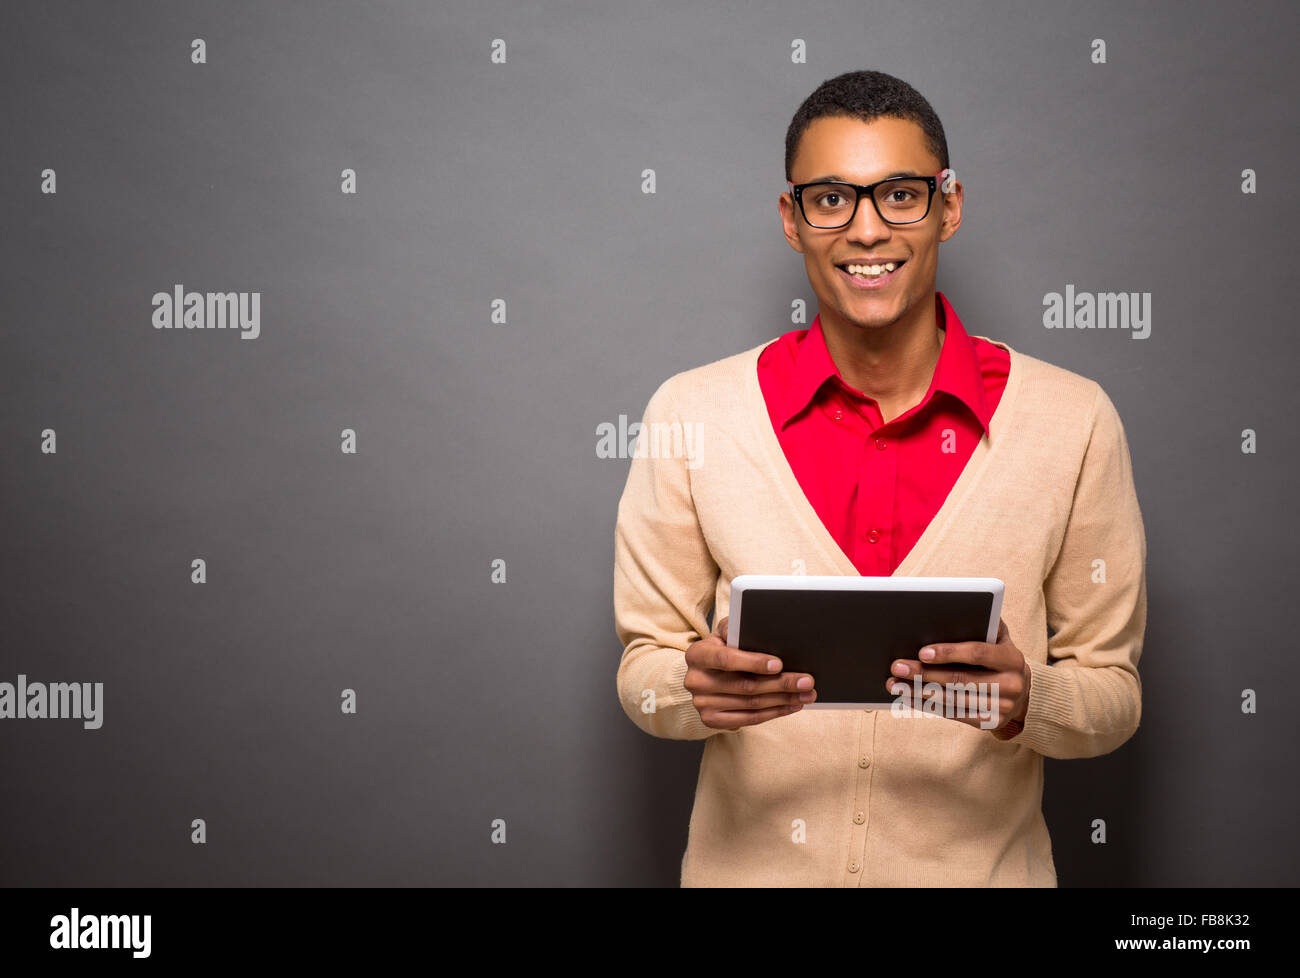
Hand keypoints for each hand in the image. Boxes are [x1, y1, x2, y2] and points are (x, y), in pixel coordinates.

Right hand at [684, 616, 816, 729]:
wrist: (705, 673)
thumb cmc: (722, 647)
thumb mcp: (725, 632)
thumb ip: (737, 628)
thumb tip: (760, 630)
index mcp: (697, 654)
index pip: (726, 658)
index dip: (754, 662)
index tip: (779, 664)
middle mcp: (695, 681)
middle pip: (745, 685)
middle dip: (781, 683)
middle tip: (807, 681)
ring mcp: (702, 703)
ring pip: (751, 704)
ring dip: (783, 700)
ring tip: (806, 694)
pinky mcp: (711, 720)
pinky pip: (749, 719)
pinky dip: (774, 712)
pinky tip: (791, 705)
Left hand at [885, 618, 1029, 735]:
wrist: (1023, 692)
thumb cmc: (999, 656)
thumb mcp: (999, 637)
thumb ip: (983, 622)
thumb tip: (953, 608)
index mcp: (1012, 658)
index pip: (977, 653)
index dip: (949, 652)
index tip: (922, 652)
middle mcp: (1011, 685)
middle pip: (960, 680)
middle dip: (924, 673)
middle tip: (897, 667)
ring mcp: (1001, 707)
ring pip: (952, 700)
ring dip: (919, 692)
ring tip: (895, 684)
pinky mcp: (989, 722)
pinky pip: (952, 714)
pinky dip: (927, 705)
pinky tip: (908, 697)